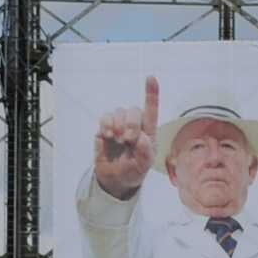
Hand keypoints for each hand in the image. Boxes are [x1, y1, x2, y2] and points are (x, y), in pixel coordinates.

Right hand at [91, 77, 158, 200]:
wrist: (114, 179)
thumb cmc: (133, 170)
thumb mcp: (143, 166)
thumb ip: (145, 152)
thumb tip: (142, 137)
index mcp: (148, 132)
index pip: (151, 110)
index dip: (151, 93)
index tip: (151, 78)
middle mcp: (134, 125)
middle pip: (134, 110)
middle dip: (131, 123)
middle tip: (128, 140)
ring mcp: (119, 125)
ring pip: (119, 111)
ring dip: (118, 125)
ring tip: (117, 139)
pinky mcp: (105, 128)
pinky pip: (105, 117)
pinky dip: (106, 124)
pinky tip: (108, 136)